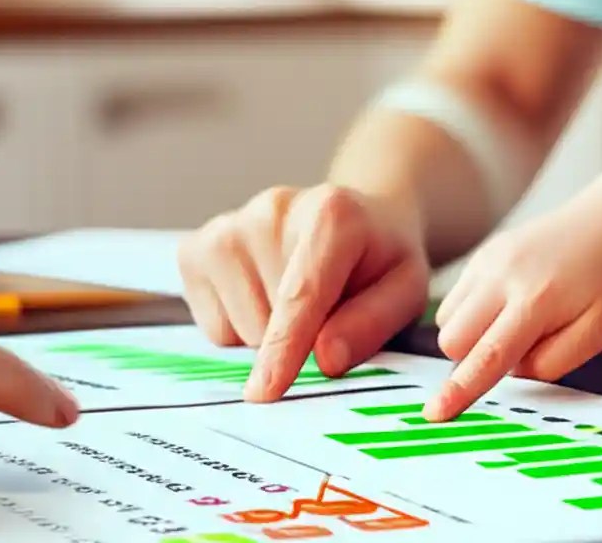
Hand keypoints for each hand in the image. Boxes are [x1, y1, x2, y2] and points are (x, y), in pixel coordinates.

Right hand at [177, 185, 429, 400]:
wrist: (353, 218)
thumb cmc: (378, 260)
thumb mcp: (405, 290)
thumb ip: (372, 323)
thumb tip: (325, 359)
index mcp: (331, 214)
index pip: (301, 293)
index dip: (284, 345)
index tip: (265, 391)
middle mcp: (271, 210)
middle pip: (267, 322)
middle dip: (298, 340)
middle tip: (326, 309)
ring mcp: (227, 226)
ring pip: (237, 329)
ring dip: (268, 334)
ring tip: (296, 300)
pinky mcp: (196, 248)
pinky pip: (212, 327)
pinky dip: (239, 329)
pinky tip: (263, 296)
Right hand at [424, 202, 601, 421]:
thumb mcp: (599, 333)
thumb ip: (552, 362)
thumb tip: (510, 372)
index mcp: (536, 302)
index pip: (489, 356)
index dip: (461, 390)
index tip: (435, 413)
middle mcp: (503, 277)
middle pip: (453, 341)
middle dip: (470, 358)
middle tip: (513, 347)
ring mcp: (488, 261)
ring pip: (446, 320)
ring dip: (468, 335)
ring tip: (512, 323)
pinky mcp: (483, 253)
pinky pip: (454, 297)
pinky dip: (470, 313)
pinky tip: (506, 304)